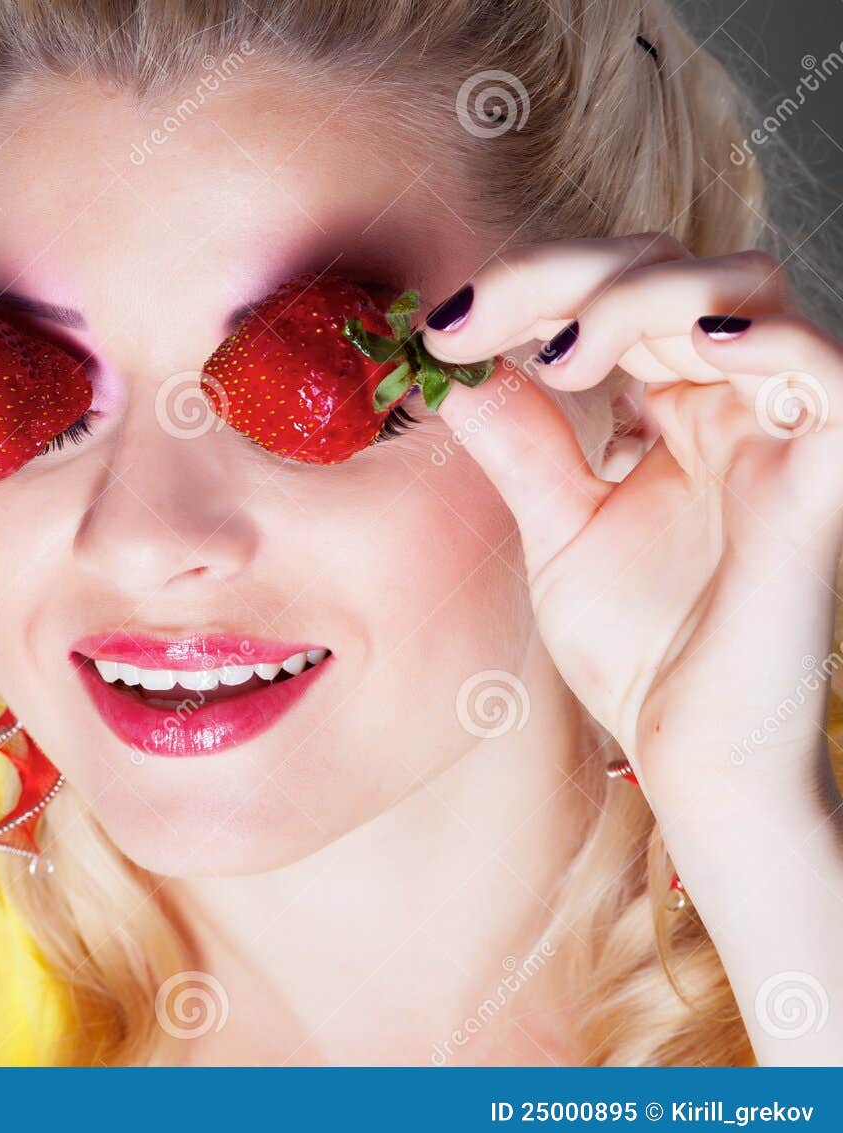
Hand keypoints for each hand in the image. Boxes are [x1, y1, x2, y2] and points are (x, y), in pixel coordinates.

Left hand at [421, 233, 842, 818]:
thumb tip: (450, 368)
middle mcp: (735, 399)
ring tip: (562, 357)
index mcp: (678, 403)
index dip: (529, 287)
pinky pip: (824, 370)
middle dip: (560, 275)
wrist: (692, 751)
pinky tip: (693, 348)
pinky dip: (767, 339)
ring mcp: (785, 428)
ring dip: (638, 295)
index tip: (441, 328)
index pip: (615, 292)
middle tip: (470, 325)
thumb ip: (519, 443)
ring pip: (739, 290)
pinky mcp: (828, 475)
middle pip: (667, 268)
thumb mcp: (558, 526)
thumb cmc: (643, 647)